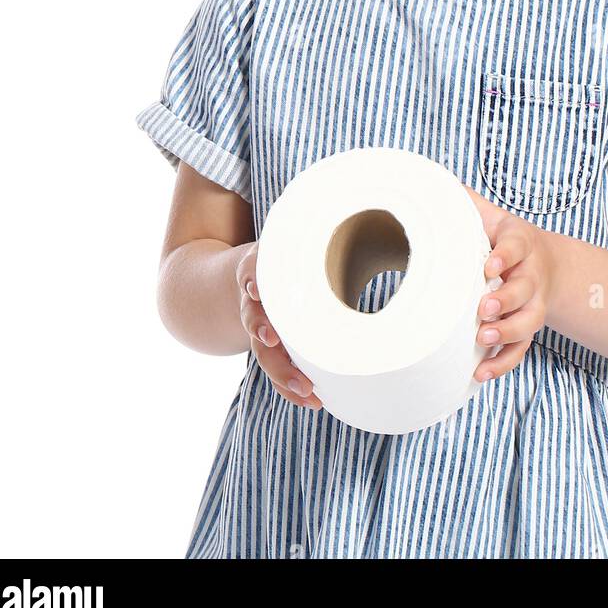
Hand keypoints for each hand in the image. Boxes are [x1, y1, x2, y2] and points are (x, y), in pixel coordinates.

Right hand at [236, 242, 321, 411]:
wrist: (261, 276)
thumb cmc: (294, 255)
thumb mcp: (297, 239)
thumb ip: (314, 232)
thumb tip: (357, 206)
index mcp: (263, 268)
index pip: (250, 269)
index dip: (251, 277)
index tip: (256, 287)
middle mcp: (258, 300)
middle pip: (253, 318)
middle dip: (262, 330)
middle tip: (273, 340)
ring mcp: (263, 327)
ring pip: (264, 353)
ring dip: (282, 372)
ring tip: (307, 390)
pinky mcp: (275, 347)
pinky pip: (277, 371)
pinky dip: (291, 387)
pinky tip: (315, 400)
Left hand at [462, 186, 554, 383]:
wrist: (544, 262)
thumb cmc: (506, 239)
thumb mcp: (492, 215)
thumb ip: (467, 201)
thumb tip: (432, 182)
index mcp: (521, 243)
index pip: (517, 247)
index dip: (506, 255)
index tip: (490, 264)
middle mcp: (531, 275)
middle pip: (526, 289)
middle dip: (506, 300)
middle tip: (484, 308)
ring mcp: (533, 304)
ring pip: (528, 322)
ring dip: (507, 333)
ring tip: (484, 339)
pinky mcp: (527, 328)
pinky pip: (521, 350)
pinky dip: (504, 364)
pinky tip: (481, 373)